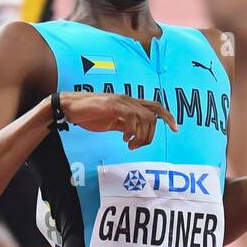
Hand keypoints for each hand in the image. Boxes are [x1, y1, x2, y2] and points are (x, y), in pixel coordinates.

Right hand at [59, 91, 177, 149]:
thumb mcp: (111, 122)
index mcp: (129, 103)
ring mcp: (121, 101)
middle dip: (150, 135)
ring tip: (130, 145)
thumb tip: (135, 134)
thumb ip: (124, 125)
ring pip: (145, 118)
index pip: (155, 107)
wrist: (71, 108)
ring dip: (141, 136)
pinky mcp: (113, 105)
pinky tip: (124, 139)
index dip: (168, 116)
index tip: (175, 129)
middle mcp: (128, 100)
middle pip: (153, 116)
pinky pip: (131, 118)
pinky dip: (132, 132)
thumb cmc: (89, 115)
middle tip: (138, 146)